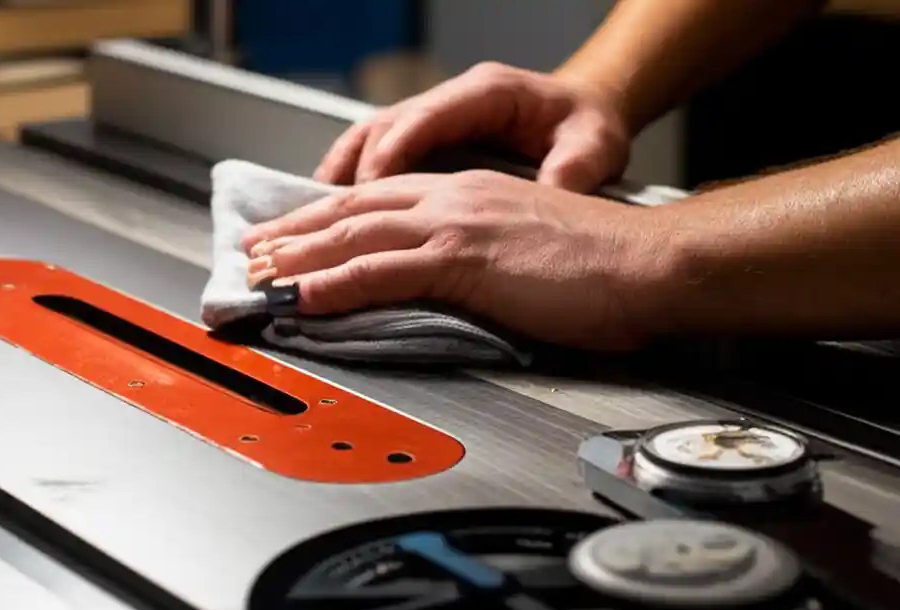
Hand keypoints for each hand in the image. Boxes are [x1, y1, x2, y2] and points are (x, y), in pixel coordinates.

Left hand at [243, 171, 669, 350]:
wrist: (651, 263)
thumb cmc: (604, 267)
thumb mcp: (526, 251)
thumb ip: (479, 259)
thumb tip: (446, 285)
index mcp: (470, 192)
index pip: (380, 199)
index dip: (327, 217)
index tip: (293, 234)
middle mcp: (455, 197)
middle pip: (354, 210)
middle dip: (296, 232)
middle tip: (253, 252)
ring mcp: (457, 225)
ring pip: (355, 236)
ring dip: (299, 258)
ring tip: (259, 277)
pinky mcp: (464, 259)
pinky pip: (382, 271)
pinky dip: (334, 284)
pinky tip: (302, 298)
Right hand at [316, 62, 630, 192]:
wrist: (587, 114)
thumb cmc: (588, 129)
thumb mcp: (596, 148)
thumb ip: (573, 172)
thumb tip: (552, 196)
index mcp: (486, 93)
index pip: (422, 121)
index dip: (388, 159)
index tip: (364, 198)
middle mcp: (448, 100)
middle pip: (380, 131)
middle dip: (346, 179)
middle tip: (318, 223)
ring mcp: (430, 117)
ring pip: (365, 142)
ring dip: (335, 183)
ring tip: (306, 224)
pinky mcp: (422, 140)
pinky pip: (371, 157)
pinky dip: (347, 188)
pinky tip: (327, 221)